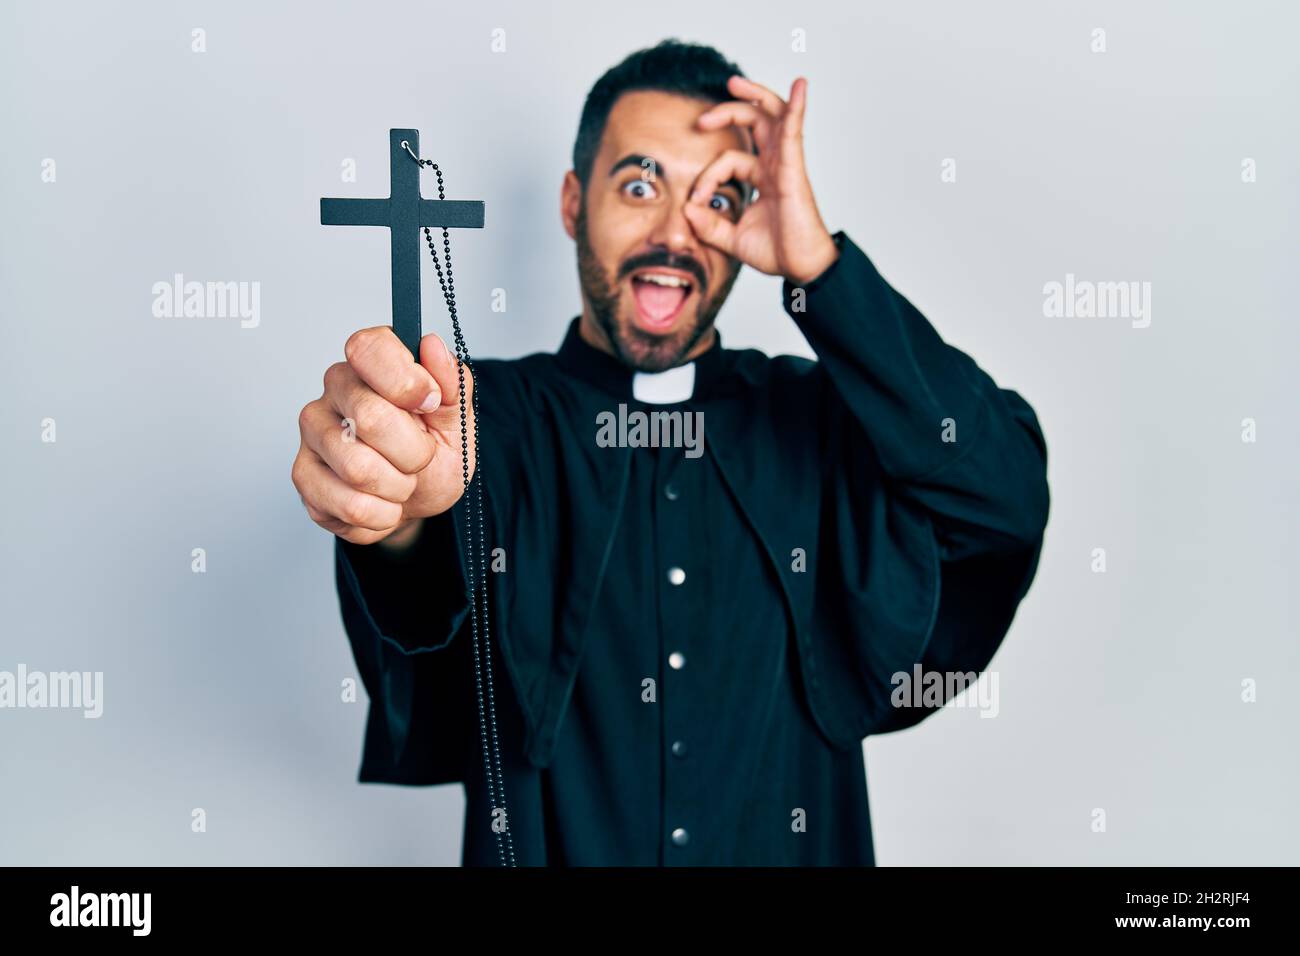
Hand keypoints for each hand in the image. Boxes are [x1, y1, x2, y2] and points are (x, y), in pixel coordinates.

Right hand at [291, 326, 473, 545]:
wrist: (417, 500)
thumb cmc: (432, 452)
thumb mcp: (456, 419)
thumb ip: (451, 383)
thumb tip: (434, 347)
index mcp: (372, 363)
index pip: (369, 348)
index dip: (406, 382)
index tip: (430, 404)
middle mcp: (335, 389)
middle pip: (370, 417)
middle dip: (414, 451)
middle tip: (421, 457)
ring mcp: (313, 432)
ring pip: (358, 468)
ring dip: (398, 486)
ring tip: (401, 480)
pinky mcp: (304, 476)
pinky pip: (350, 505)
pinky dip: (382, 514)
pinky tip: (383, 502)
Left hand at [684, 75, 838, 286]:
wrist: (801, 268)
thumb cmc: (777, 251)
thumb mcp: (731, 239)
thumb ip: (708, 225)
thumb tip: (685, 209)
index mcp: (763, 177)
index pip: (729, 159)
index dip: (707, 176)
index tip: (694, 202)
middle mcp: (775, 165)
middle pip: (755, 121)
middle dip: (727, 111)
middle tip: (702, 120)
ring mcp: (786, 164)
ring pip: (773, 116)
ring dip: (755, 95)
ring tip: (734, 83)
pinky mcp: (794, 169)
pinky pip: (794, 131)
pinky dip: (796, 107)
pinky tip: (800, 86)